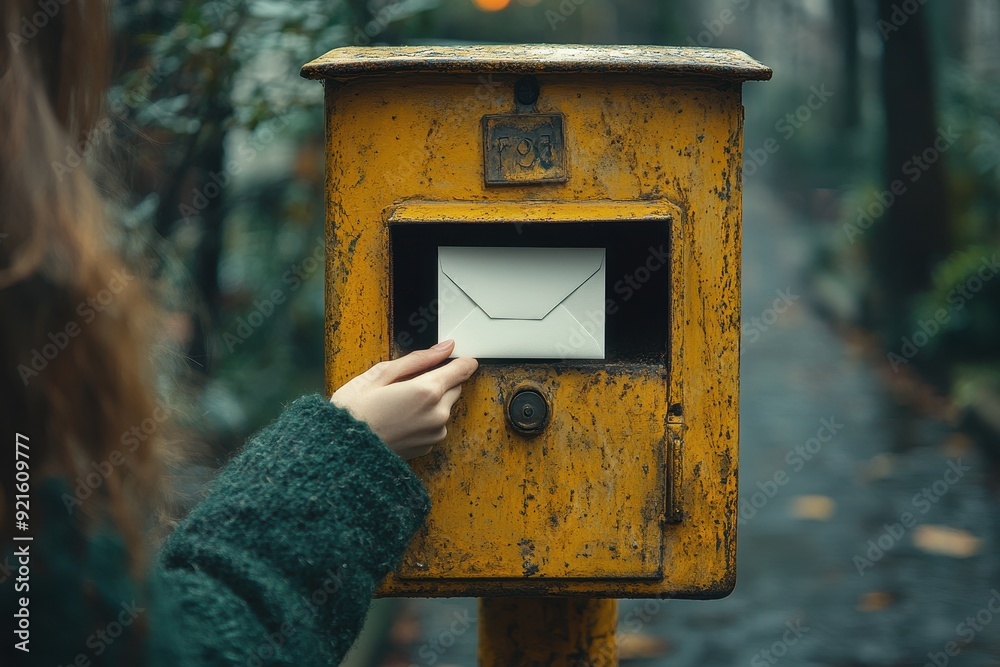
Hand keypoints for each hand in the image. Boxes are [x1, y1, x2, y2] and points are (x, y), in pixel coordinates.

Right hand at [330, 341, 477, 459]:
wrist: (340, 452)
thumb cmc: (354, 412)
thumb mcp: (380, 375)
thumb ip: (418, 359)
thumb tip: (444, 348)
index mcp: (427, 391)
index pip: (461, 370)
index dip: (460, 361)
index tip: (455, 356)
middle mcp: (437, 414)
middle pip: (454, 388)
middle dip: (438, 381)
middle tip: (407, 382)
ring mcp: (434, 433)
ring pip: (444, 407)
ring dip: (431, 401)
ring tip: (398, 403)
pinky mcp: (428, 446)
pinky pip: (435, 424)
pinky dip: (424, 418)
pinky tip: (400, 418)